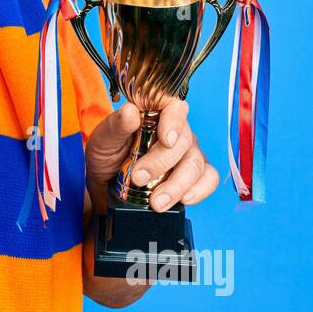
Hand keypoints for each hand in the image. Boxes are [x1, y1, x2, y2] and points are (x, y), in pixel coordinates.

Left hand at [85, 100, 218, 212]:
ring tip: (156, 202)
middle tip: (138, 178)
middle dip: (162, 163)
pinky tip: (184, 200)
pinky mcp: (194, 176)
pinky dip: (200, 191)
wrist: (105, 185)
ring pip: (196, 164)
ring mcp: (187, 154)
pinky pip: (209, 180)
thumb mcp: (103, 139)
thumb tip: (131, 112)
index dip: (174, 122)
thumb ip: (117, 125)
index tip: (166, 140)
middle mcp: (177, 133)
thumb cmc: (107, 155)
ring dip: (177, 185)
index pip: (174, 109)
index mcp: (156, 115)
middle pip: (184, 142)